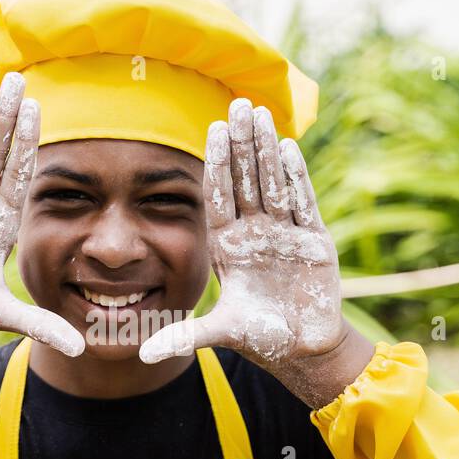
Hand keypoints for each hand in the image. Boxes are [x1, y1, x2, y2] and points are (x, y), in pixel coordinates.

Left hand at [138, 98, 346, 371]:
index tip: (210, 130)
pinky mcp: (314, 241)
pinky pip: (303, 203)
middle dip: (242, 143)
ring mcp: (285, 234)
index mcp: (230, 246)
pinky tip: (288, 148)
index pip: (220, 196)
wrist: (303, 350)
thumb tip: (144, 355)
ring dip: (267, 148)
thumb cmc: (261, 336)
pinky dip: (296, 176)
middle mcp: (256, 233)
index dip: (217, 164)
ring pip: (274, 182)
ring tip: (260, 113)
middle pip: (247, 179)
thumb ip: (184, 336)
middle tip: (237, 104)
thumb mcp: (219, 332)